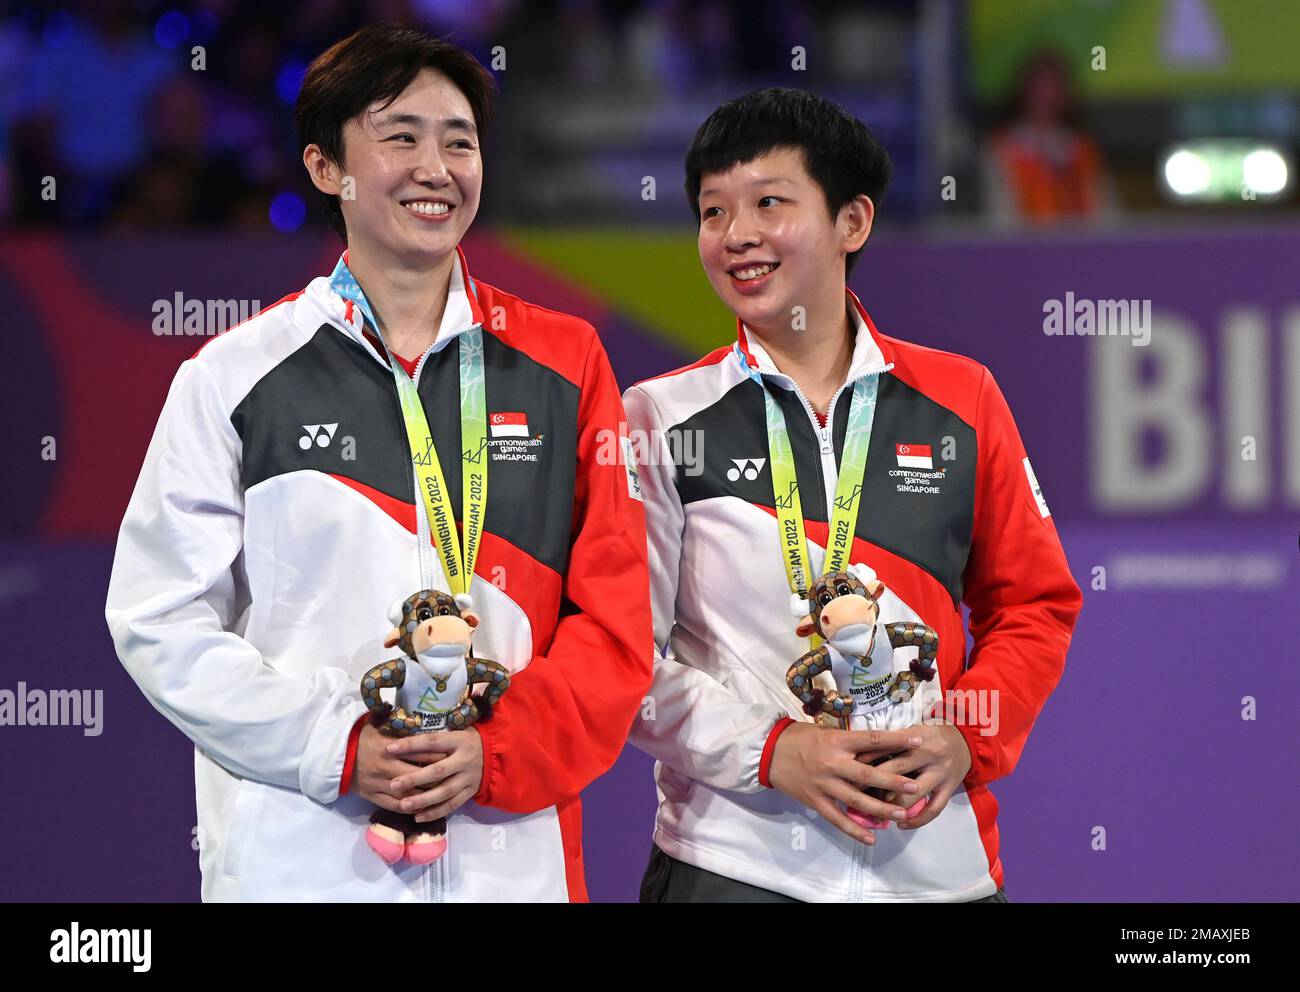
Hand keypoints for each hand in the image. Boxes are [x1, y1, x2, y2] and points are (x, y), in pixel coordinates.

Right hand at [352, 722, 443, 811]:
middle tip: (450, 777)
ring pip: (406, 794)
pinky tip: (422, 809)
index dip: (436, 755)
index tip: (450, 755)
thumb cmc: (361, 737)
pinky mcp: (372, 797)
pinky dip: (409, 808)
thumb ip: (398, 724)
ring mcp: (378, 784)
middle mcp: (384, 768)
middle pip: (416, 776)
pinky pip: (393, 806)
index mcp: (387, 748)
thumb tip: (421, 720)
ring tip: (441, 794)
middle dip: (434, 778)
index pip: (417, 752)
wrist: (336, 756)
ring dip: (424, 796)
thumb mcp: (378, 725)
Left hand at [385, 729, 483, 822]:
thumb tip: (403, 740)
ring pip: (445, 791)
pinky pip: (452, 805)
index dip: (411, 745)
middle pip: (438, 771)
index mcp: (459, 740)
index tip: (390, 749)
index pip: (432, 742)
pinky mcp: (470, 792)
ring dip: (423, 800)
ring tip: (403, 804)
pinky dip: (435, 812)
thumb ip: (433, 739)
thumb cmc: (466, 740)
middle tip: (394, 785)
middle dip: (414, 779)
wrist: (496, 753)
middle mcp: (464, 760)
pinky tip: (418, 817)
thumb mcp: (454, 732)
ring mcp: (469, 778)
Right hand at [768, 723, 923, 844]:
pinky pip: (837, 818)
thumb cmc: (798, 737)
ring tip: (900, 816)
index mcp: (837, 741)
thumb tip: (876, 745)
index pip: (872, 740)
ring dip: (880, 810)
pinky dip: (854, 829)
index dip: (895, 740)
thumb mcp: (825, 731)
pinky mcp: (815, 800)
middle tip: (915, 787)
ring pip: (856, 800)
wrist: (768, 751)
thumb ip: (848, 740)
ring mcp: (823, 784)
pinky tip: (870, 839)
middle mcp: (832, 763)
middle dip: (893, 782)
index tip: (917, 741)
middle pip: (868, 775)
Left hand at [867, 722, 971, 829]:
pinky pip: (934, 809)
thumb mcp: (910, 733)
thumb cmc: (930, 736)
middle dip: (876, 785)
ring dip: (894, 805)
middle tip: (857, 795)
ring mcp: (941, 775)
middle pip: (899, 772)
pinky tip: (901, 824)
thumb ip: (889, 744)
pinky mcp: (949, 789)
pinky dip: (918, 820)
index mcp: (917, 739)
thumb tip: (859, 757)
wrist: (965, 741)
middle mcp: (929, 756)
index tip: (850, 771)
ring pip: (915, 794)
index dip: (868, 761)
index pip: (888, 750)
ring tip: (877, 813)